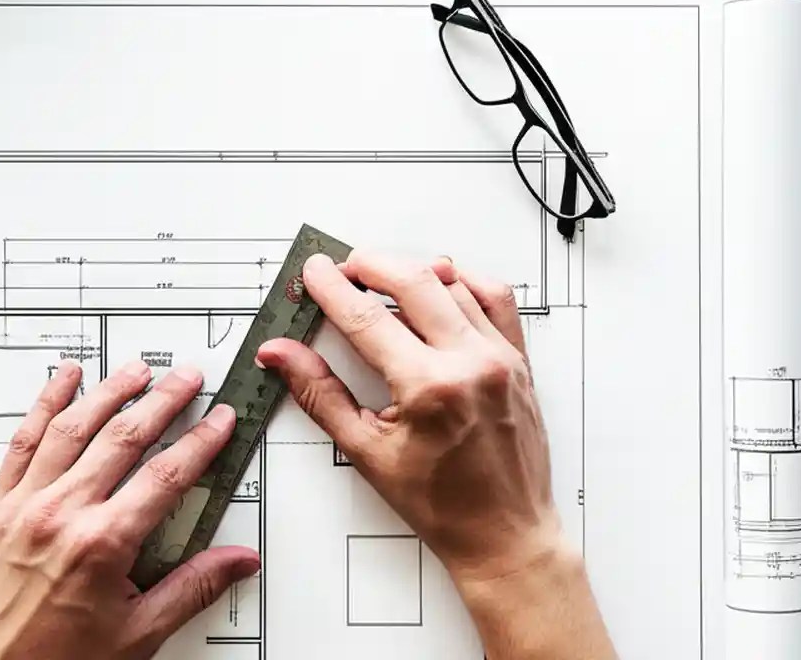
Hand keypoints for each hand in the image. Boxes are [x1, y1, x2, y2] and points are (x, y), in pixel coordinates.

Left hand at [0, 361, 260, 659]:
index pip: (166, 476)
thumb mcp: (137, 635)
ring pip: (73, 428)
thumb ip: (192, 589)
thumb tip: (237, 562)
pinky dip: (44, 405)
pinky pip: (22, 442)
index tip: (219, 422)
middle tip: (187, 378)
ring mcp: (25, 506)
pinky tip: (62, 382)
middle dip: (162, 401)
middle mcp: (61, 515)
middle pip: (123, 438)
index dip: (199, 442)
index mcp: (102, 545)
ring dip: (108, 392)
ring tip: (136, 370)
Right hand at [257, 251, 614, 658]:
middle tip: (343, 267)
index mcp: (428, 388)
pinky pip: (496, 299)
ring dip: (413, 271)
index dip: (332, 288)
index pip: (366, 318)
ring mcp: (500, 358)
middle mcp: (469, 363)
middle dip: (371, 264)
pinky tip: (442, 285)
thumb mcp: (366, 451)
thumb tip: (282, 355)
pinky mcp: (519, 360)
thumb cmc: (443, 505)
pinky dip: (466, 282)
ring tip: (383, 278)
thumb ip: (320, 394)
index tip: (313, 271)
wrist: (505, 535)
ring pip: (453, 283)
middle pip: (413, 281)